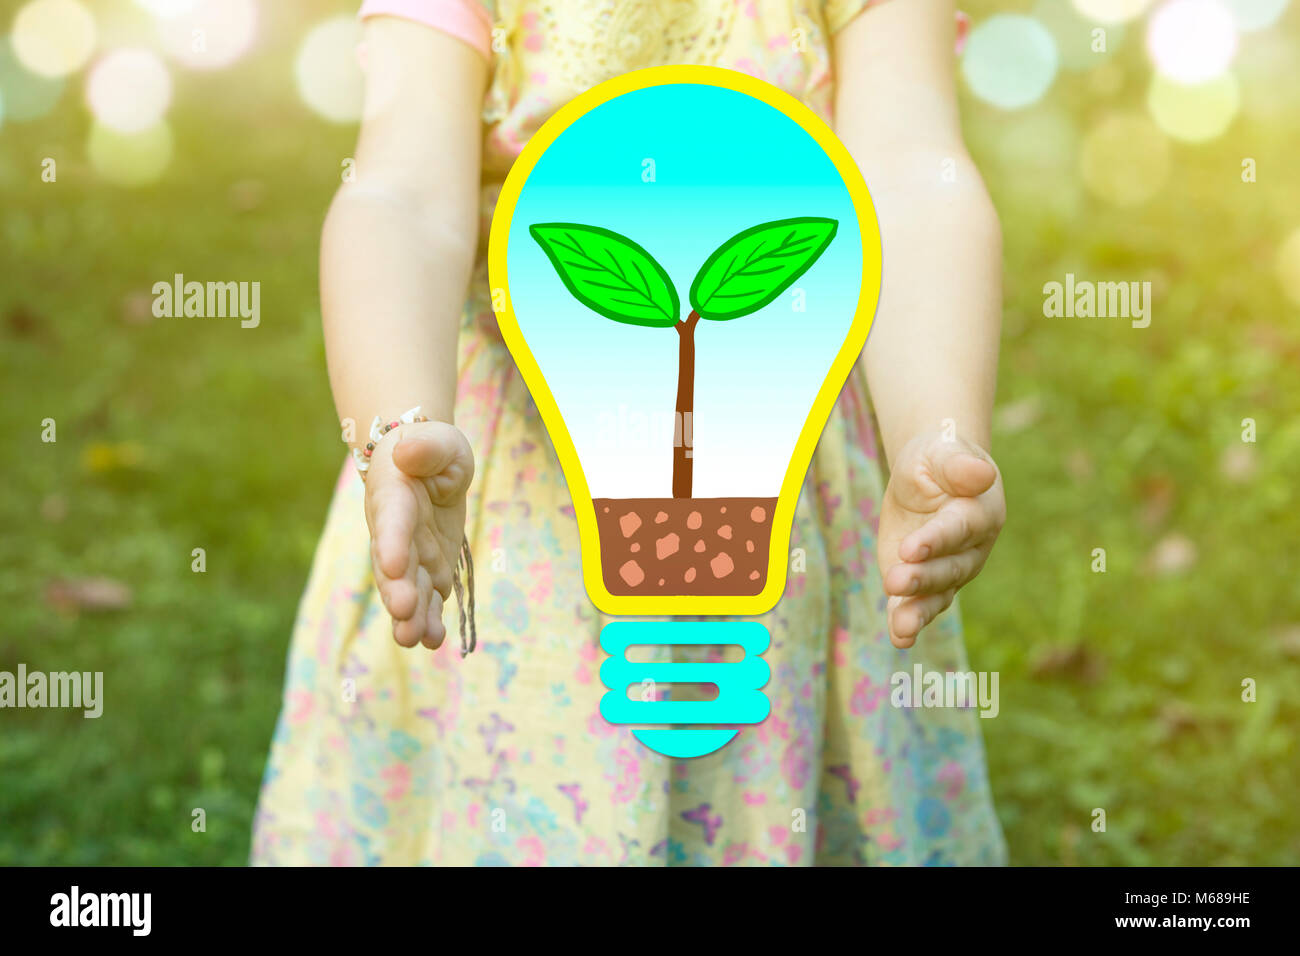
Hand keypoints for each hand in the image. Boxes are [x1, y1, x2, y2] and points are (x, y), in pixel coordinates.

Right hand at [363, 421, 473, 649]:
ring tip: (414, 639)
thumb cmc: (432, 450)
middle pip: (394, 566)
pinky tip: (434, 641)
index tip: (392, 564)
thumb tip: (407, 453)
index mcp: (394, 496)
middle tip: (404, 612)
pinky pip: (428, 599)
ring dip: (411, 616)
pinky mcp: (429, 571)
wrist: (428, 465)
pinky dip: (430, 620)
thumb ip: (426, 448)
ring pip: (409, 590)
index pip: (392, 520)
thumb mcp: (439, 441)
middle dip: (397, 590)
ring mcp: (411, 557)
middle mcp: (396, 534)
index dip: (392, 542)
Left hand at [876, 430, 1004, 647]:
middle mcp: (969, 550)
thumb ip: (958, 465)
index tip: (911, 548)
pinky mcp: (923, 584)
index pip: (956, 530)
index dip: (935, 541)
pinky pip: (918, 607)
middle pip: (947, 569)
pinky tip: (899, 639)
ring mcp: (948, 571)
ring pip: (936, 596)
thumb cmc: (938, 458)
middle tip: (895, 580)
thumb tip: (981, 473)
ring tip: (902, 627)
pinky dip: (908, 624)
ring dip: (918, 612)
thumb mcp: (942, 452)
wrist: (929, 475)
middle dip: (921, 578)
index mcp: (978, 514)